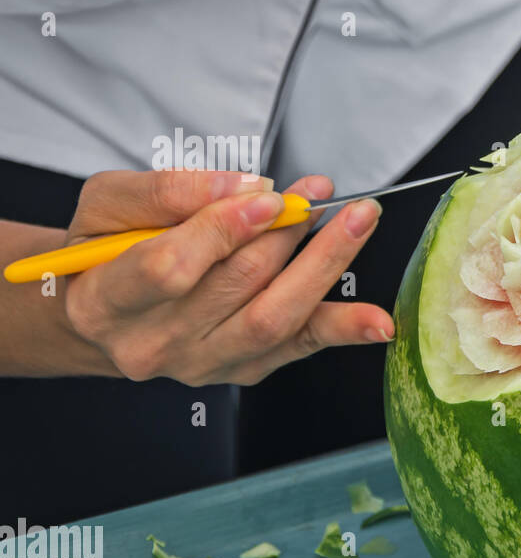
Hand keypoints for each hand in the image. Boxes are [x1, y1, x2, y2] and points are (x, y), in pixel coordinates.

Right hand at [62, 170, 392, 385]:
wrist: (104, 311)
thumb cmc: (103, 252)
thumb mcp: (107, 204)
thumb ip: (168, 191)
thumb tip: (245, 188)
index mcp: (107, 301)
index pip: (169, 269)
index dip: (224, 230)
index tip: (268, 198)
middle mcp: (156, 344)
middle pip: (237, 288)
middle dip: (286, 234)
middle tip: (318, 195)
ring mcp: (204, 364)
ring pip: (275, 317)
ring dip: (324, 265)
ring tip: (356, 222)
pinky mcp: (245, 369)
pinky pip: (300, 347)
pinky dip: (343, 330)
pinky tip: (379, 320)